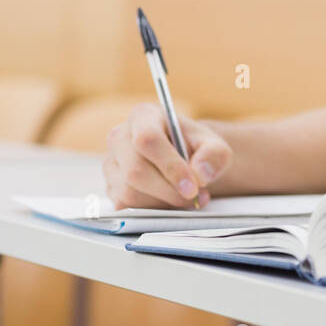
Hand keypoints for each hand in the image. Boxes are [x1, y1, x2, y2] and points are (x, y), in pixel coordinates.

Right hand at [103, 103, 231, 208]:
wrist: (185, 159)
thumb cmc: (196, 148)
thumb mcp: (214, 145)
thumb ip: (214, 154)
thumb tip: (200, 173)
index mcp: (143, 116)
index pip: (147, 139)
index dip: (170, 166)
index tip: (193, 186)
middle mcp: (120, 137)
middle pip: (136, 171)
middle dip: (169, 191)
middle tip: (195, 196)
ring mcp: (111, 163)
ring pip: (130, 192)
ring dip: (163, 202)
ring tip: (188, 198)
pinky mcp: (111, 187)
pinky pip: (126, 206)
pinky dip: (152, 209)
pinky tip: (170, 201)